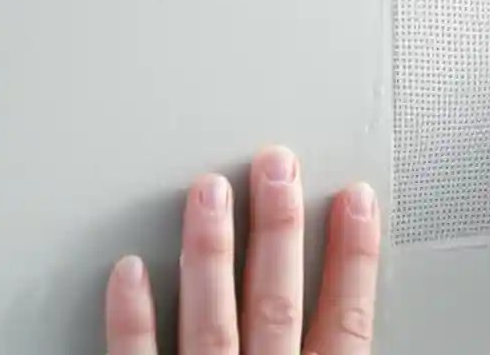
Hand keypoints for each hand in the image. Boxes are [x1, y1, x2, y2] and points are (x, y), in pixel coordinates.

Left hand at [103, 146, 380, 354]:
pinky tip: (130, 270)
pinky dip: (134, 317)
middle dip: (279, 226)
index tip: (355, 201)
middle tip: (277, 166)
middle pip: (276, 301)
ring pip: (211, 318)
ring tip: (210, 189)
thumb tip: (358, 323)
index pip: (348, 318)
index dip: (354, 255)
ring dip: (211, 249)